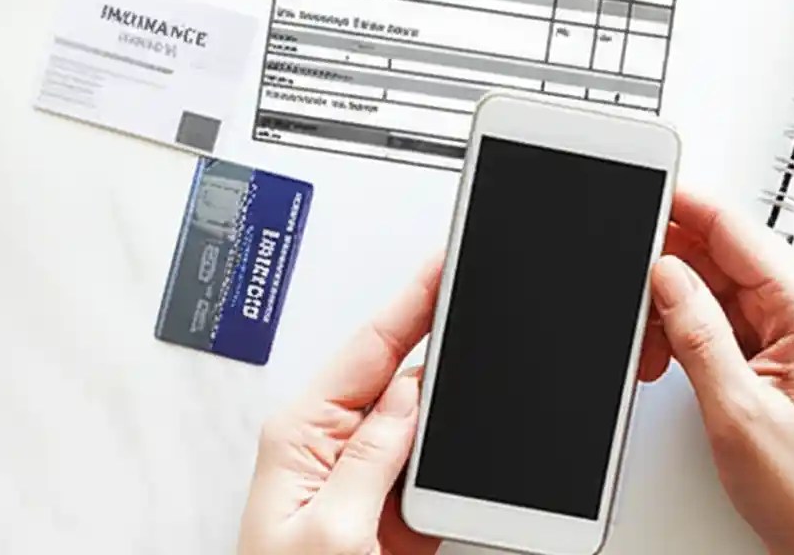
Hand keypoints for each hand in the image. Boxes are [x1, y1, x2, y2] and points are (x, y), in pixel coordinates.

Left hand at [237, 254, 672, 554]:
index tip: (445, 265)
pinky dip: (458, 450)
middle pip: (401, 373)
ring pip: (424, 418)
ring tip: (491, 369)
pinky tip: (475, 436)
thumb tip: (410, 392)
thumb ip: (372, 454)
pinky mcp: (390, 506)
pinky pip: (434, 463)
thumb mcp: (331, 528)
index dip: (413, 301)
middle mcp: (332, 445)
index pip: (369, 347)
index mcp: (303, 433)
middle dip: (442, 341)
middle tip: (483, 301)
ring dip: (454, 403)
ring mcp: (364, 476)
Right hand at [651, 192, 793, 554]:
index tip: (639, 197)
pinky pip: (715, 315)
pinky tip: (668, 360)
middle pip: (716, 252)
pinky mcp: (773, 345)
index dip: (681, 208)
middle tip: (637, 313)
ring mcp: (788, 324)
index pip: (733, 227)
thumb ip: (696, 332)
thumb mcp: (737, 410)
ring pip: (708, 284)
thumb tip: (664, 272)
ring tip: (653, 355)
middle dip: (665, 276)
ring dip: (670, 311)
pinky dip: (682, 333)